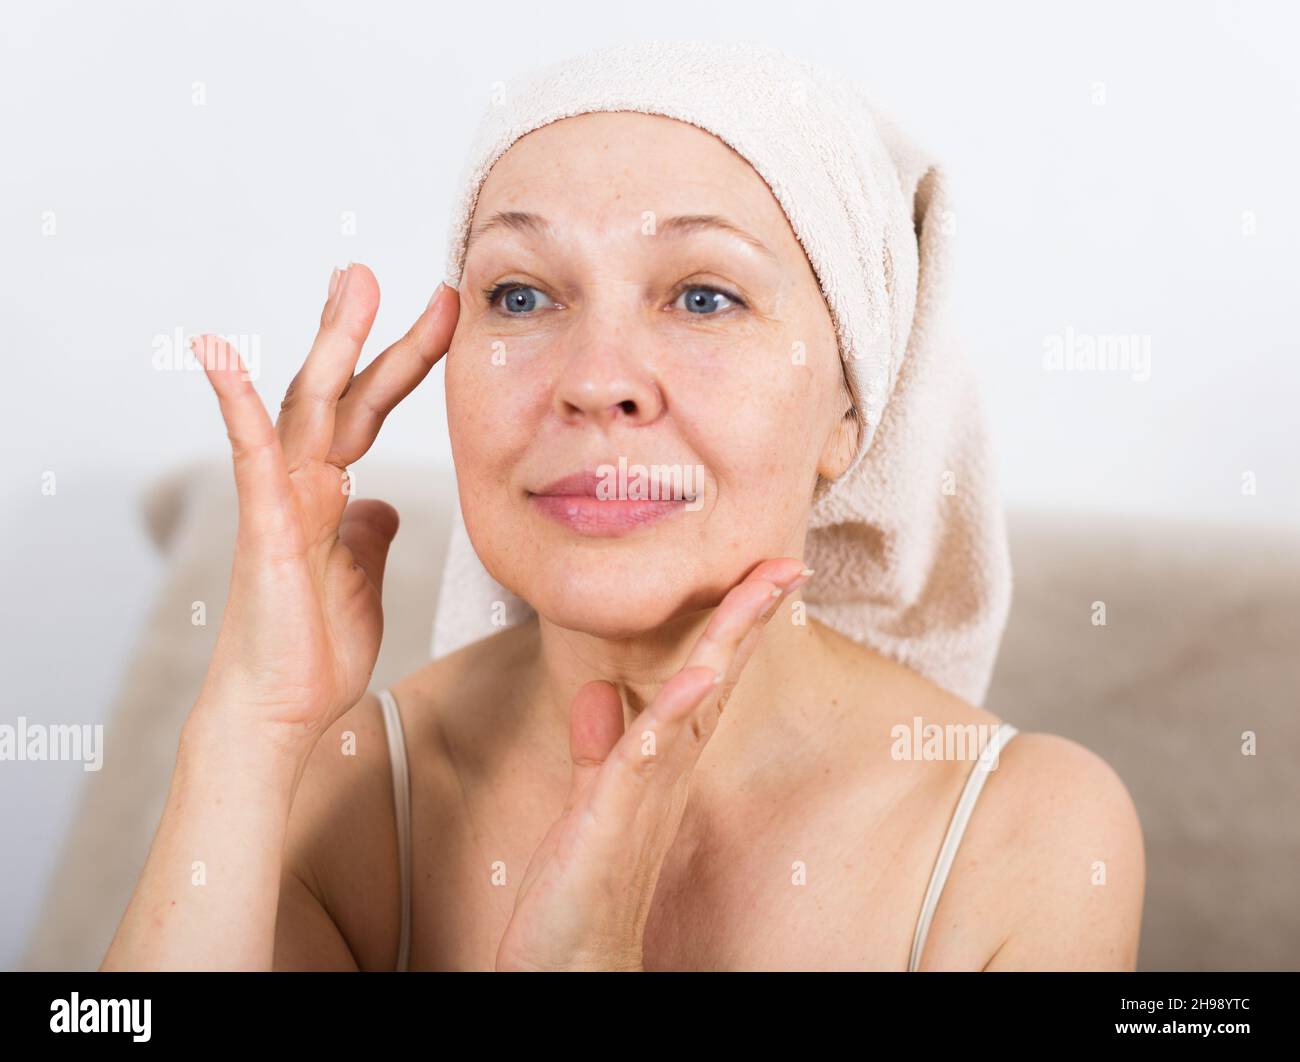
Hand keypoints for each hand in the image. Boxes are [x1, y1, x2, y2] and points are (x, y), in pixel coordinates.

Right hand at [188, 264, 458, 748]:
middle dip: (369, 331)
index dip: (405, 362)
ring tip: (349, 282)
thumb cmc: (315, 650)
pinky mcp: (265, 526)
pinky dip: (235, 403)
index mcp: (334, 494)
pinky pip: (250, 455)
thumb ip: (369, 531)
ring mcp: (282, 501)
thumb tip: (382, 504)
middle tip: (389, 272)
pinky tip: (218, 352)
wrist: (281, 711)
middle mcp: (306, 485)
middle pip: (342, 391)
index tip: (444, 317)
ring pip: (307, 406)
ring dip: (328, 342)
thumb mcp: (363, 577)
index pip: (370, 410)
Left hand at [494, 557, 811, 970]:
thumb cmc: (581, 890)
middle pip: (717, 677)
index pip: (705, 678)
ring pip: (695, 702)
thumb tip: (598, 693)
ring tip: (757, 593)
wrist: (570, 967)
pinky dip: (675, 713)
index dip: (732, 627)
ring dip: (726, 646)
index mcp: (662, 759)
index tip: (759, 578)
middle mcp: (667, 769)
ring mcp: (647, 791)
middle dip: (749, 617)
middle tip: (787, 564)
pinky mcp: (616, 815)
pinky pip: (648, 755)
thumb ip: (599, 746)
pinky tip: (700, 678)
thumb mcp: (590, 802)